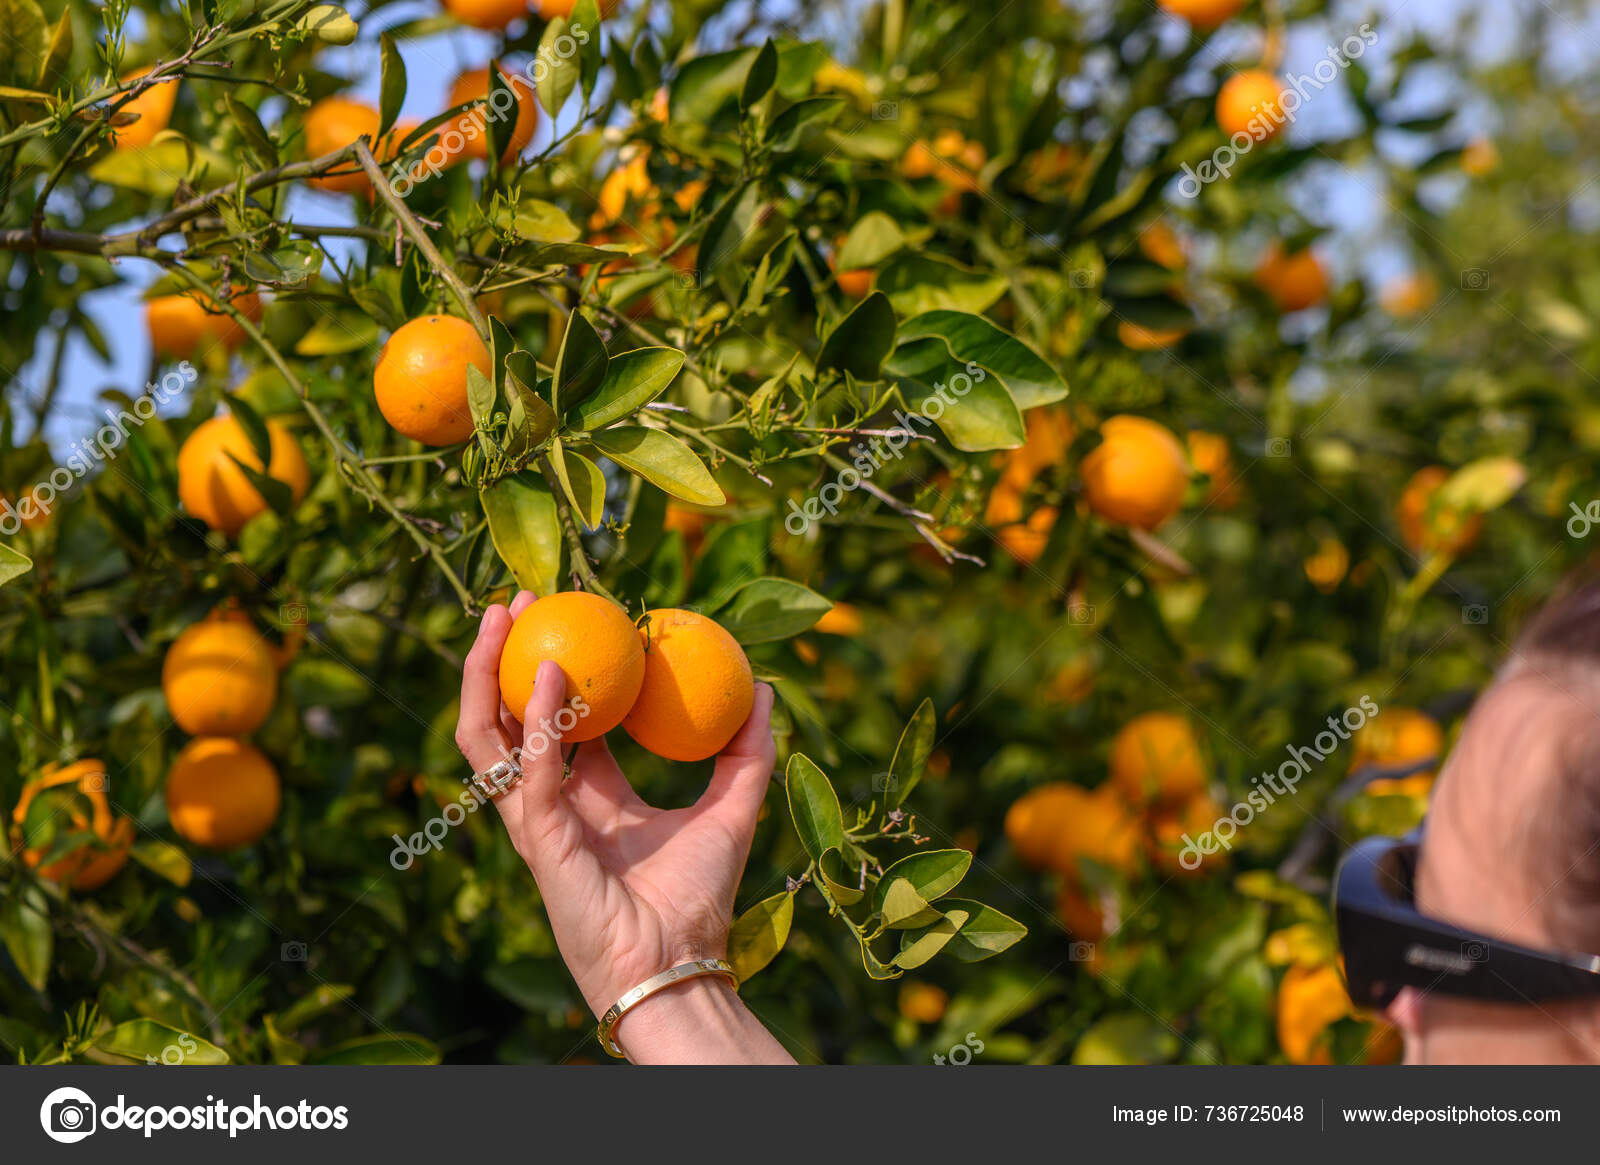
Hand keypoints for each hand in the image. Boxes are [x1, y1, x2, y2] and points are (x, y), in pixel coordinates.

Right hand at [455, 592, 790, 1061]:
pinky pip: (530, 772)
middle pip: (507, 719)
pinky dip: (536, 722)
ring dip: (487, 676)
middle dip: (499, 658)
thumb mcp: (734, 809)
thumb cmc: (700, 900)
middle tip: (514, 602)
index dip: (557, 666)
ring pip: (488, 741)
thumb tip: (764, 688)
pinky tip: (545, 674)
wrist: (683, 968)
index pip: (560, 720)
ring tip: (501, 620)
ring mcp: (537, 823)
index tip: (570, 612)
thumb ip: (746, 750)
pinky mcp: (540, 843)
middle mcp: (554, 805)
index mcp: (591, 798)